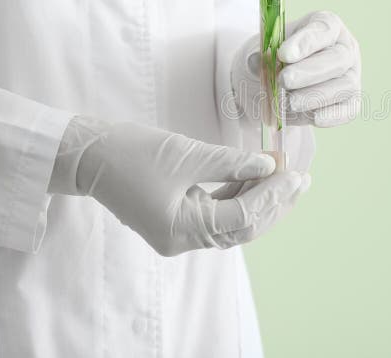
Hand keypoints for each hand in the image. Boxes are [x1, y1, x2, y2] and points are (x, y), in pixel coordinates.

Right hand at [51, 116, 309, 255]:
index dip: (270, 194)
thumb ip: (231, 163)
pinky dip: (239, 193)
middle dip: (273, 203)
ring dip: (259, 197)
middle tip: (301, 180)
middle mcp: (182, 239)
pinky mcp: (179, 216)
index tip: (294, 173)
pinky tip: (258, 173)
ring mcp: (181, 230)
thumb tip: (270, 164)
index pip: (240, 217)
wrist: (88, 153)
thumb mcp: (187, 155)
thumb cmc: (131, 152)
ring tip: (286, 174)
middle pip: (242, 226)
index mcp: (180, 230)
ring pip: (233, 220)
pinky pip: (218, 210)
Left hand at [232, 11, 360, 126]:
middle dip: (310, 72)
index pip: (323, 29)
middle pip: (338, 59)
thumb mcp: (267, 47)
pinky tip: (314, 118)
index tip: (283, 54)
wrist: (284, 78)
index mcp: (327, 25)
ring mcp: (352, 75)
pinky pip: (349, 109)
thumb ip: (261, 53)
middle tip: (284, 80)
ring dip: (316, 96)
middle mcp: (345, 48)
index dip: (305, 42)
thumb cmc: (280, 56)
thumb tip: (255, 61)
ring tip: (289, 102)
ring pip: (345, 86)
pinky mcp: (351, 101)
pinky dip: (333, 115)